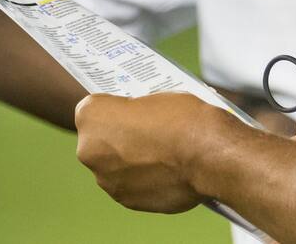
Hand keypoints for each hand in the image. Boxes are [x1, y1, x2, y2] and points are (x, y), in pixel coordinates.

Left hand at [75, 92, 218, 212]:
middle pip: (99, 140)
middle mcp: (89, 149)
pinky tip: (165, 170)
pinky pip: (130, 185)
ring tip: (161, 153)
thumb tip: (139, 121)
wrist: (206, 154)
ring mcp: (106, 179)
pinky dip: (143, 180)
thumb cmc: (183, 118)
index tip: (131, 109)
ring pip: (113, 166)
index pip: (93, 108)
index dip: (114, 108)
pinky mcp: (125, 200)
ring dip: (130, 161)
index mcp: (92, 116)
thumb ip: (136, 112)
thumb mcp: (157, 96)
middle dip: (118, 137)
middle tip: (147, 131)